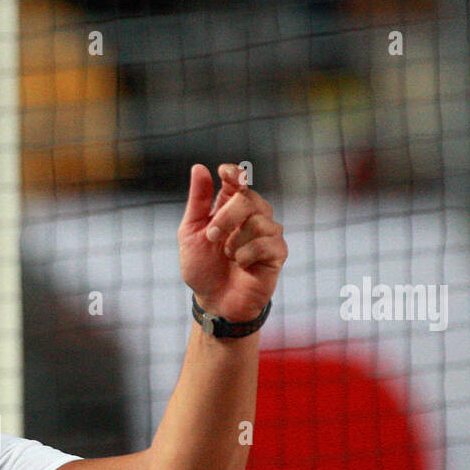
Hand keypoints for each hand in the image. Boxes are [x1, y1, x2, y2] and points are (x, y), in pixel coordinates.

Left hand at [178, 163, 286, 322]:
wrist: (214, 301)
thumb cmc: (202, 268)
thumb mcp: (191, 232)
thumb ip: (197, 201)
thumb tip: (199, 167)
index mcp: (230, 207)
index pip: (238, 180)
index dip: (234, 174)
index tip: (225, 173)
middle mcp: (252, 215)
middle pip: (248, 198)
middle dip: (226, 216)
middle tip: (212, 236)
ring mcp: (267, 233)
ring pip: (258, 220)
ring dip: (235, 241)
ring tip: (228, 256)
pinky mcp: (277, 252)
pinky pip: (267, 243)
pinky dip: (247, 255)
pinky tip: (241, 265)